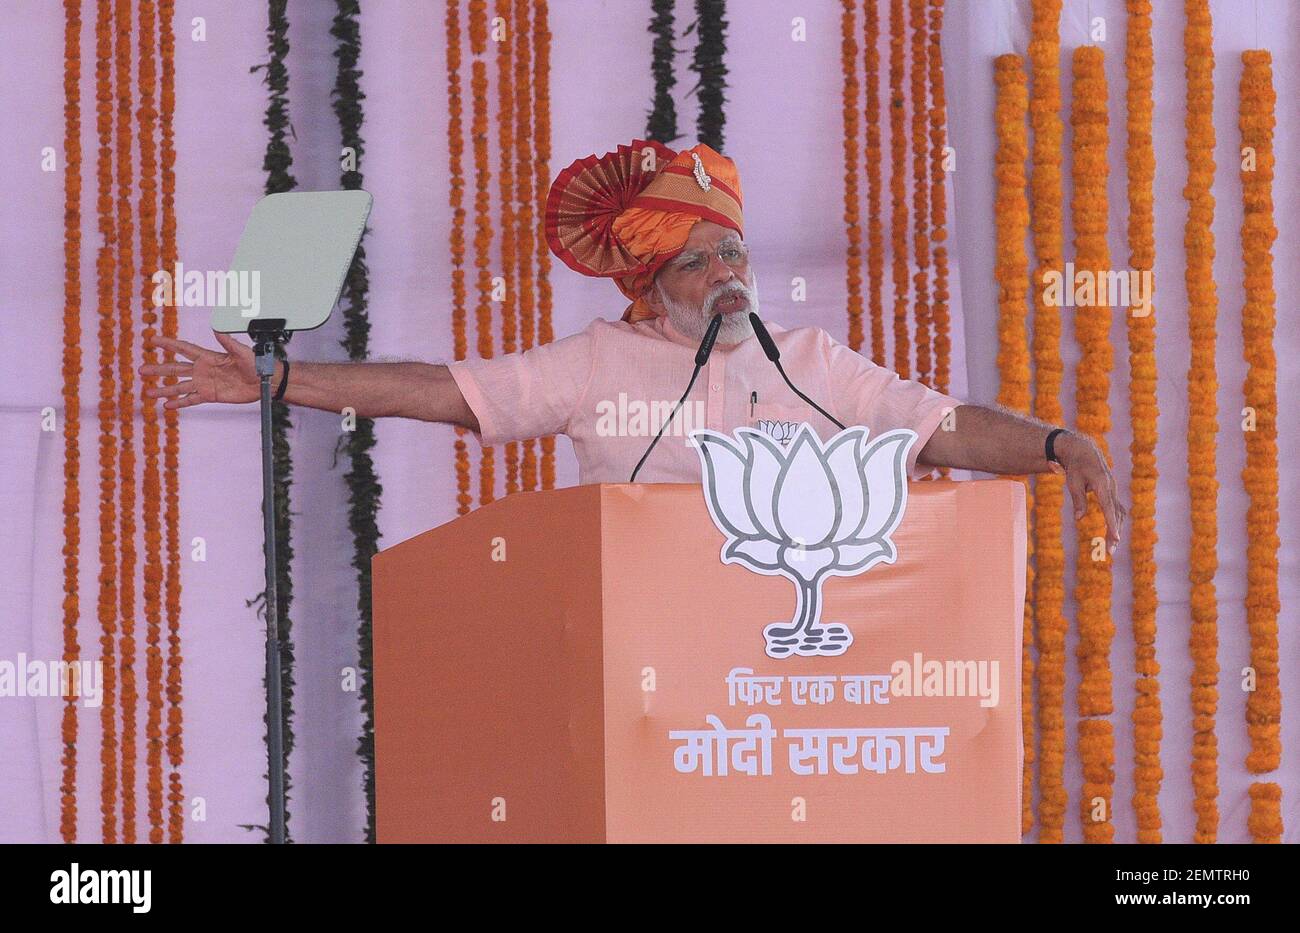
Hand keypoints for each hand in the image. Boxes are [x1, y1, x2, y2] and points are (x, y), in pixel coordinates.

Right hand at [139, 331, 269, 408]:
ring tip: (148, 392)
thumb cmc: (255, 364)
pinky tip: (167, 406)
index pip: (184, 349)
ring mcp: (205, 383)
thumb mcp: (241, 352)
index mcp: (208, 356)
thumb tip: (216, 329)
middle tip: (141, 370)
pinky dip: (179, 402)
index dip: (168, 344)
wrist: (264, 381)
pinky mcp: (210, 395)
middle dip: (159, 369)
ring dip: (164, 390)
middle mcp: (203, 370)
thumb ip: (228, 342)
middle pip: (176, 369)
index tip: (152, 340)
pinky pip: (191, 399)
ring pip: (180, 386)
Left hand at [1057, 431, 1126, 553]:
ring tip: (1111, 547)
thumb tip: (1079, 519)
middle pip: (1116, 515)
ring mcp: (1113, 490)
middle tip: (1109, 551)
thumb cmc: (1076, 467)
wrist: (1084, 452)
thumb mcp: (1073, 482)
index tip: (1116, 538)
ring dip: (1116, 530)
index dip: (1112, 524)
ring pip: (1118, 513)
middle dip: (1114, 533)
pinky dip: (1115, 522)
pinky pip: (1116, 509)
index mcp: (1102, 485)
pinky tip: (1113, 533)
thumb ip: (1078, 501)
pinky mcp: (1111, 492)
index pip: (1109, 509)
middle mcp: (1111, 488)